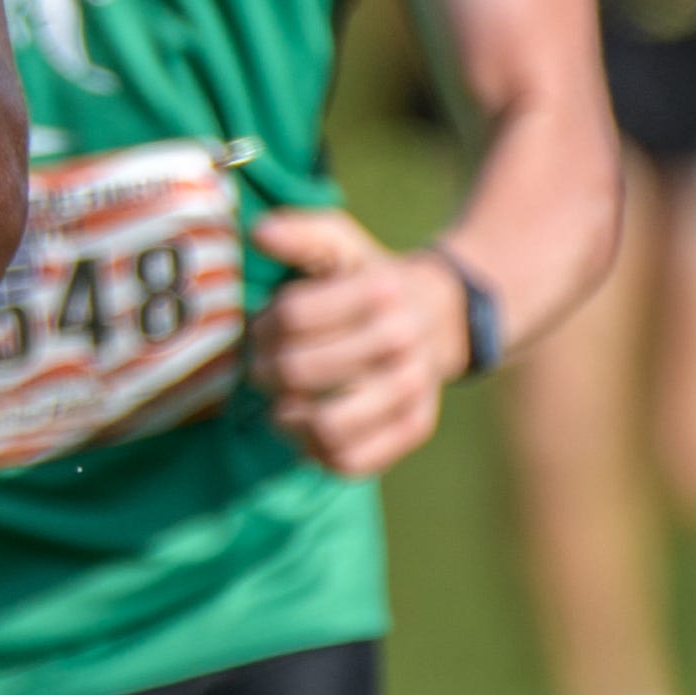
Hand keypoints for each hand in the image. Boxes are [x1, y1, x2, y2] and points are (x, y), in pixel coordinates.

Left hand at [248, 207, 466, 478]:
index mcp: (381, 289)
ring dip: (285, 417)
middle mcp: (403, 341)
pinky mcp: (414, 427)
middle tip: (260, 366)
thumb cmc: (367, 276)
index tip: (261, 327)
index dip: (261, 325)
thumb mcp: (339, 243)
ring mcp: (413, 389)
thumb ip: (300, 233)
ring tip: (281, 403)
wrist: (437, 315)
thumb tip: (258, 233)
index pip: (291, 316)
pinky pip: (351, 461)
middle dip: (262, 370)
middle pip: (297, 372)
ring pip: (326, 427)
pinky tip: (307, 426)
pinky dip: (315, 451)